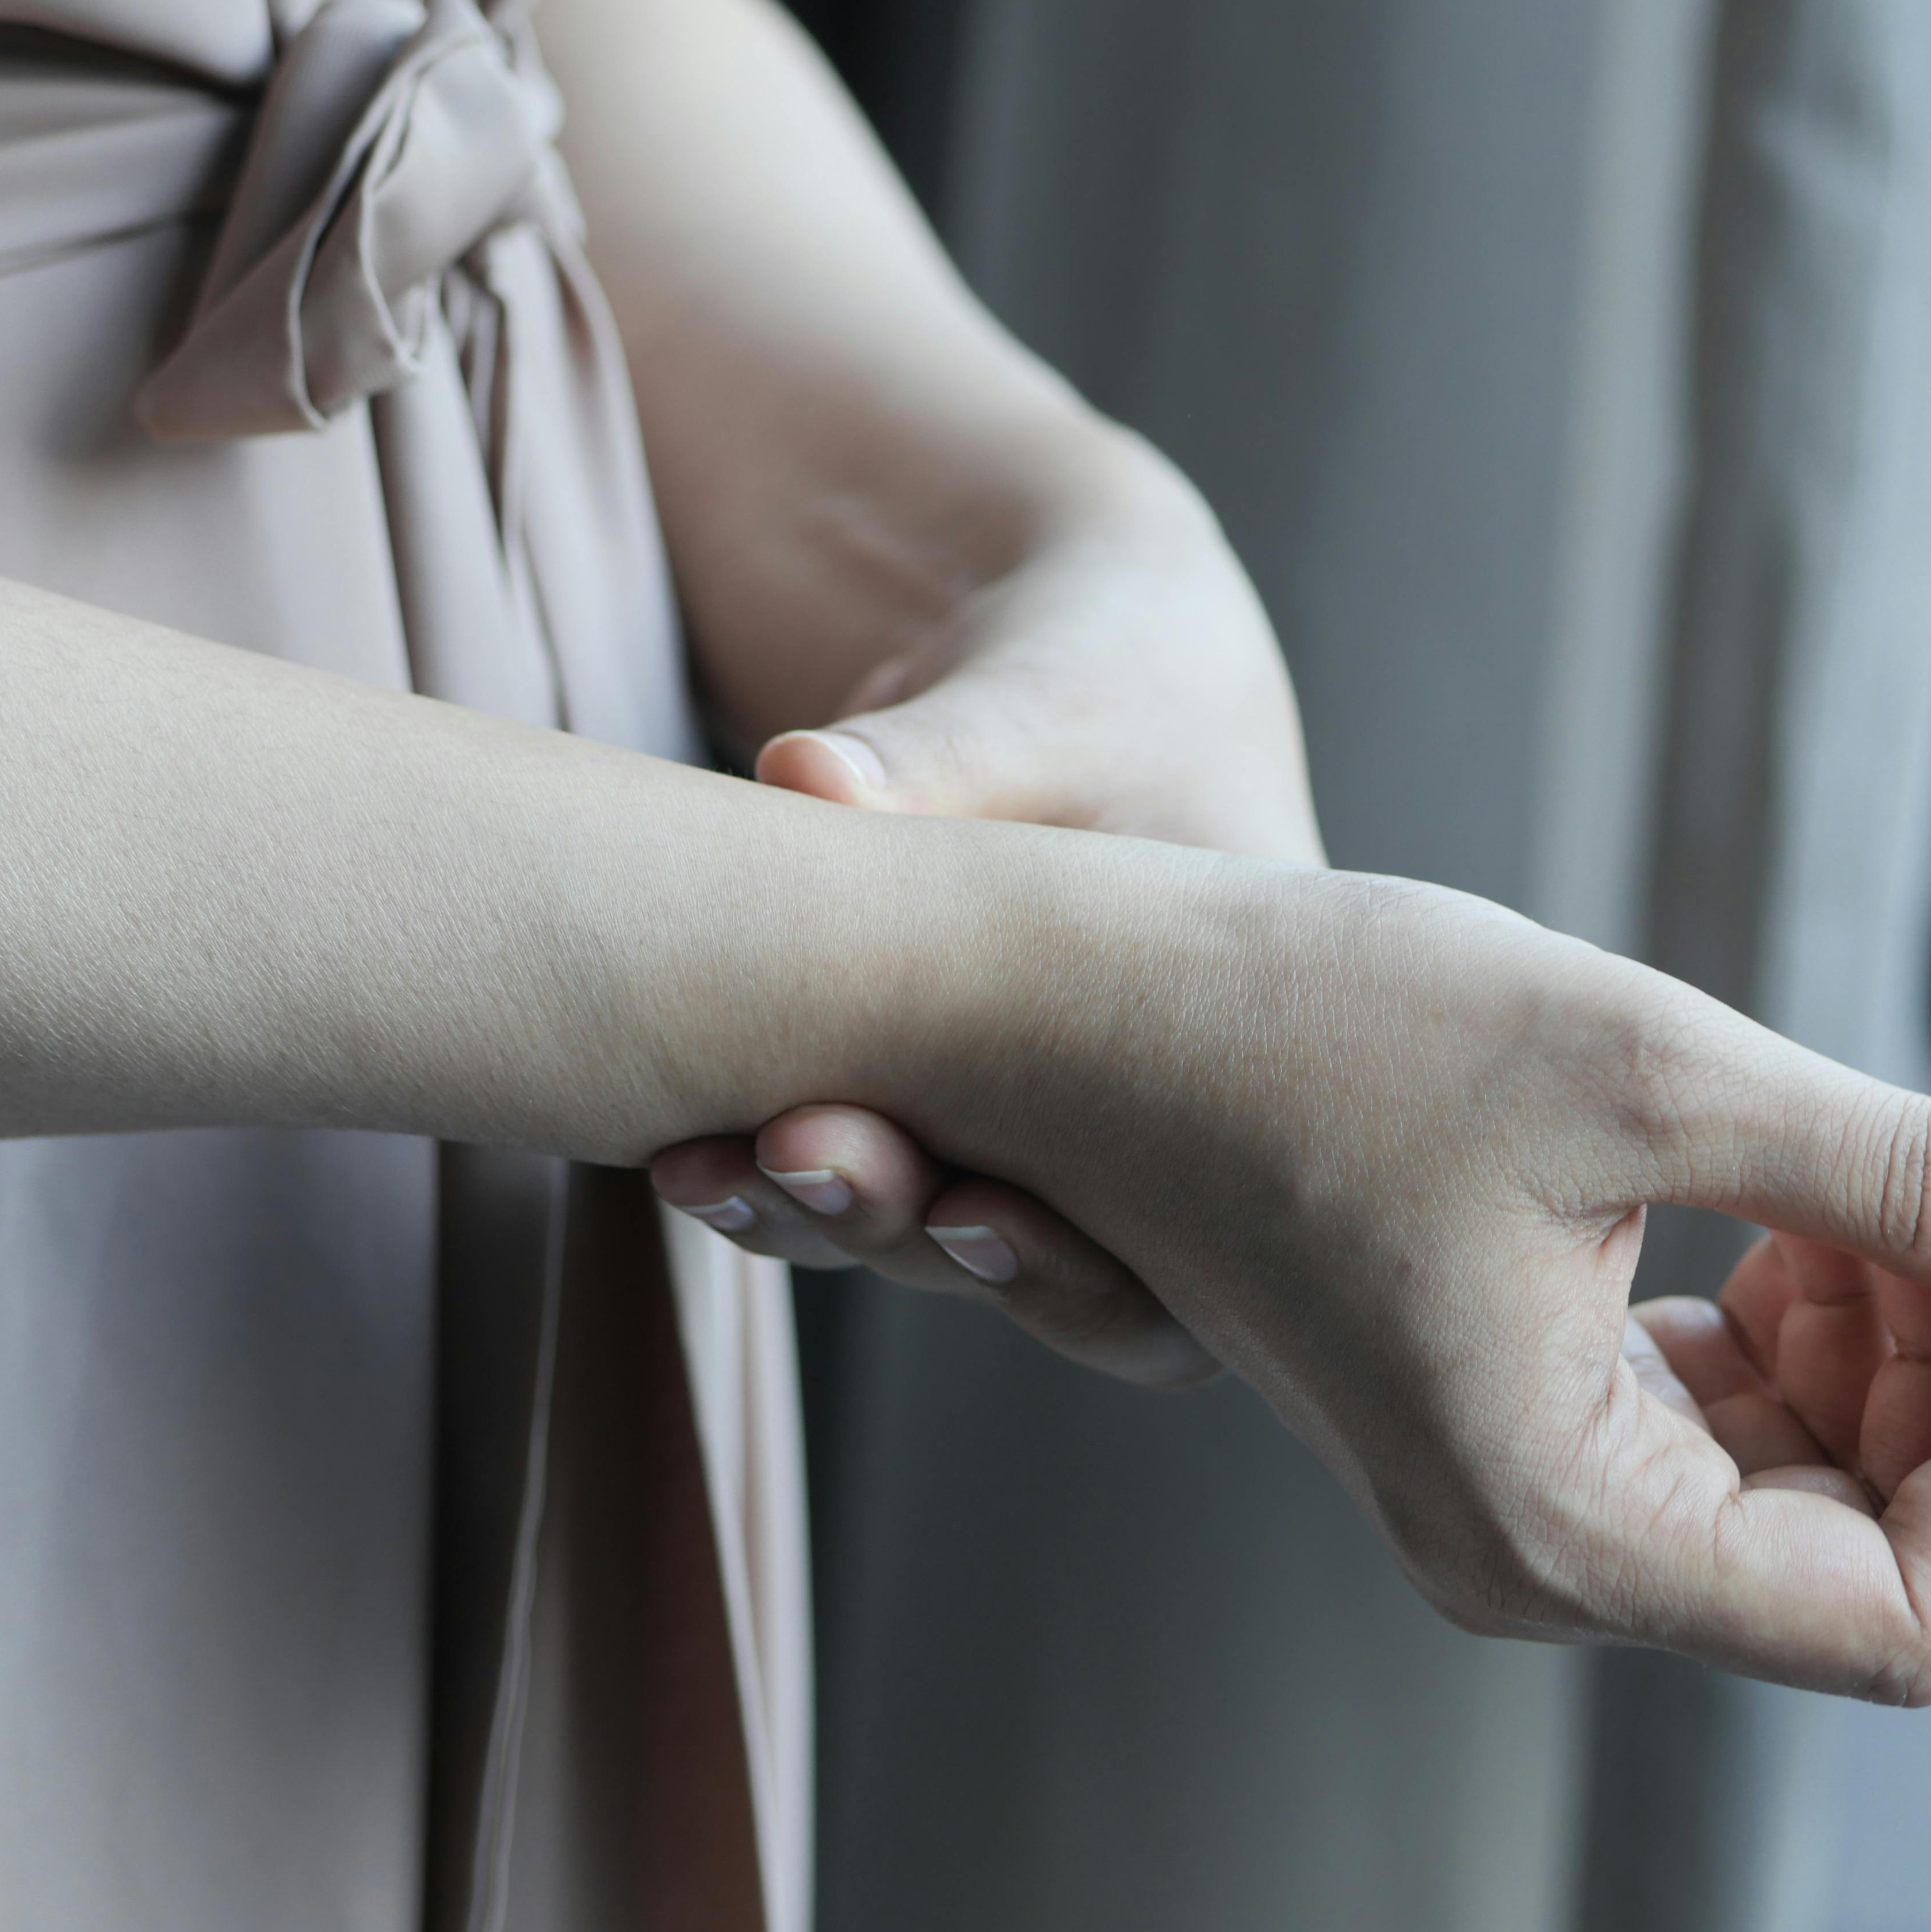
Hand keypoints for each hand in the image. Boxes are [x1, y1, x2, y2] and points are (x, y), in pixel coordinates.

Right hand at [660, 865, 1930, 1698]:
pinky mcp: (1491, 1407)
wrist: (1093, 1010)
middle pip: (1856, 1551)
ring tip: (1872, 1175)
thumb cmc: (1317, 1030)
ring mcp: (1504, 1489)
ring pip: (1792, 1481)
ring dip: (1882, 1338)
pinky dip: (1788, 1318)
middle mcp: (1527, 1552)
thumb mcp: (1645, 1075)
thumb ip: (1898, 1174)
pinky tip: (1787, 1195)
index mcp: (1554, 1525)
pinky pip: (1706, 1417)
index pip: (1901, 1614)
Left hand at [661, 441, 1313, 1384]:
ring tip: (703, 1173)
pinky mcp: (919, 1097)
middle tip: (796, 1153)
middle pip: (1039, 1261)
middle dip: (906, 1223)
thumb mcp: (1050, 701)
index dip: (1075, 1268)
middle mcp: (1145, 1130)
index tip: (964, 1209)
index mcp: (1247, 1061)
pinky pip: (854, 1164)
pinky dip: (766, 1171)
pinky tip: (682, 1163)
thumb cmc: (1100, 679)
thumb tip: (804, 777)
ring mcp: (1024, 1126)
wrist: (1064, 663)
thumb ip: (940, 755)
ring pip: (927, 1225)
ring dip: (814, 1216)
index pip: (1188, 1248)